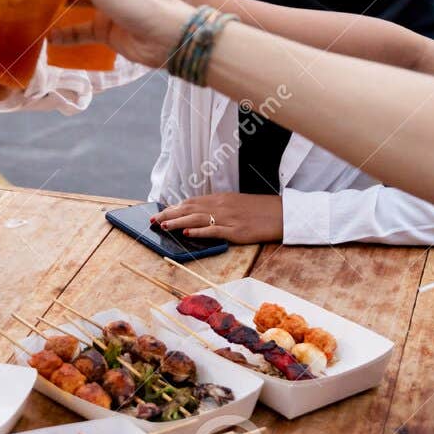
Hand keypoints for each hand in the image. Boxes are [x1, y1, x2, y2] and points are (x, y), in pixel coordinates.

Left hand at [154, 192, 282, 243]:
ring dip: (178, 222)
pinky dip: (199, 232)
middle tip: (153, 221)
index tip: (159, 213)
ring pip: (197, 219)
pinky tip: (187, 234)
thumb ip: (218, 207)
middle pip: (189, 209)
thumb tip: (199, 213)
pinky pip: (214, 230)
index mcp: (220, 199)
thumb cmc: (258, 210)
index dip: (173, 208)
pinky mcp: (236, 230)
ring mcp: (228, 218)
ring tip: (163, 226)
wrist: (280, 214)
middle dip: (169, 215)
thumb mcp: (235, 203)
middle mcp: (221, 206)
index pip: (191, 202)